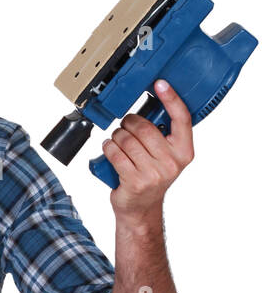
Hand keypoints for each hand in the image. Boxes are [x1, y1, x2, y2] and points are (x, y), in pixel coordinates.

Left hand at [104, 80, 194, 219]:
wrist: (140, 208)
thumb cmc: (151, 177)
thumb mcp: (165, 156)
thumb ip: (164, 134)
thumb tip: (151, 105)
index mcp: (184, 152)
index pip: (182, 118)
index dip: (171, 98)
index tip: (160, 83)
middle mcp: (172, 163)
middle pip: (144, 127)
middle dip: (129, 123)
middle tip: (126, 127)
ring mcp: (154, 173)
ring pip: (127, 139)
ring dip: (116, 137)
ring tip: (117, 142)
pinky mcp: (135, 181)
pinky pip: (115, 153)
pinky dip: (108, 148)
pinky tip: (110, 149)